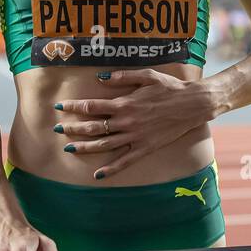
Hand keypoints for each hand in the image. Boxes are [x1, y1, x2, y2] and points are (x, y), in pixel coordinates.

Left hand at [55, 69, 216, 179]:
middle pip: (93, 127)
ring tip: (69, 148)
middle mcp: (127, 122)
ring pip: (104, 145)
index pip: (92, 106)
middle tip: (58, 129)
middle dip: (73, 128)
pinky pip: (125, 161)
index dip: (74, 107)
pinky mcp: (145, 148)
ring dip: (85, 147)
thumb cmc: (170, 87)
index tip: (60, 107)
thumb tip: (100, 78)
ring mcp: (135, 137)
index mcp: (125, 103)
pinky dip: (110, 169)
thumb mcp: (147, 75)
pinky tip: (97, 175)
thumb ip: (122, 77)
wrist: (192, 104)